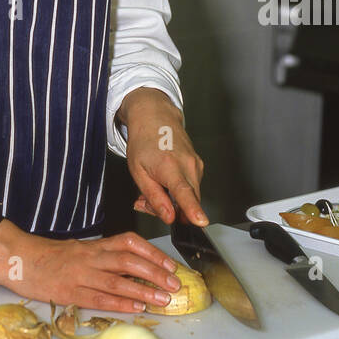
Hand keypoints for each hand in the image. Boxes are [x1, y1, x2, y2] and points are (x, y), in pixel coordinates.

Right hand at [0, 230, 182, 313]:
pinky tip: (136, 307)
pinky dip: (120, 302)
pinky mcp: (71, 292)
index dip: (152, 252)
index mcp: (93, 244)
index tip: (169, 262)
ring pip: (118, 280)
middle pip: (128, 261)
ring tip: (163, 298)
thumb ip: (100, 255)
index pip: (128, 242)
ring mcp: (80, 275)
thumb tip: (127, 265)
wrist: (18, 258)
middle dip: (155, 272)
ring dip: (144, 290)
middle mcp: (90, 257)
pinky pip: (100, 298)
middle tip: (174, 282)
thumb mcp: (78, 248)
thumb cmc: (48, 255)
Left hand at [121, 89, 207, 225]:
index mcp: (169, 166)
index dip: (193, 210)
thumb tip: (169, 217)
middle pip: (187, 203)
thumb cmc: (144, 141)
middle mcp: (188, 165)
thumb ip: (154, 197)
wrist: (154, 116)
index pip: (184, 193)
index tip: (201, 221)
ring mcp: (196, 165)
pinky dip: (177, 191)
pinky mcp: (199, 166)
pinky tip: (164, 181)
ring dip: (172, 200)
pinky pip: (191, 188)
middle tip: (146, 200)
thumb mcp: (138, 172)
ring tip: (154, 186)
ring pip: (189, 197)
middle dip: (169, 210)